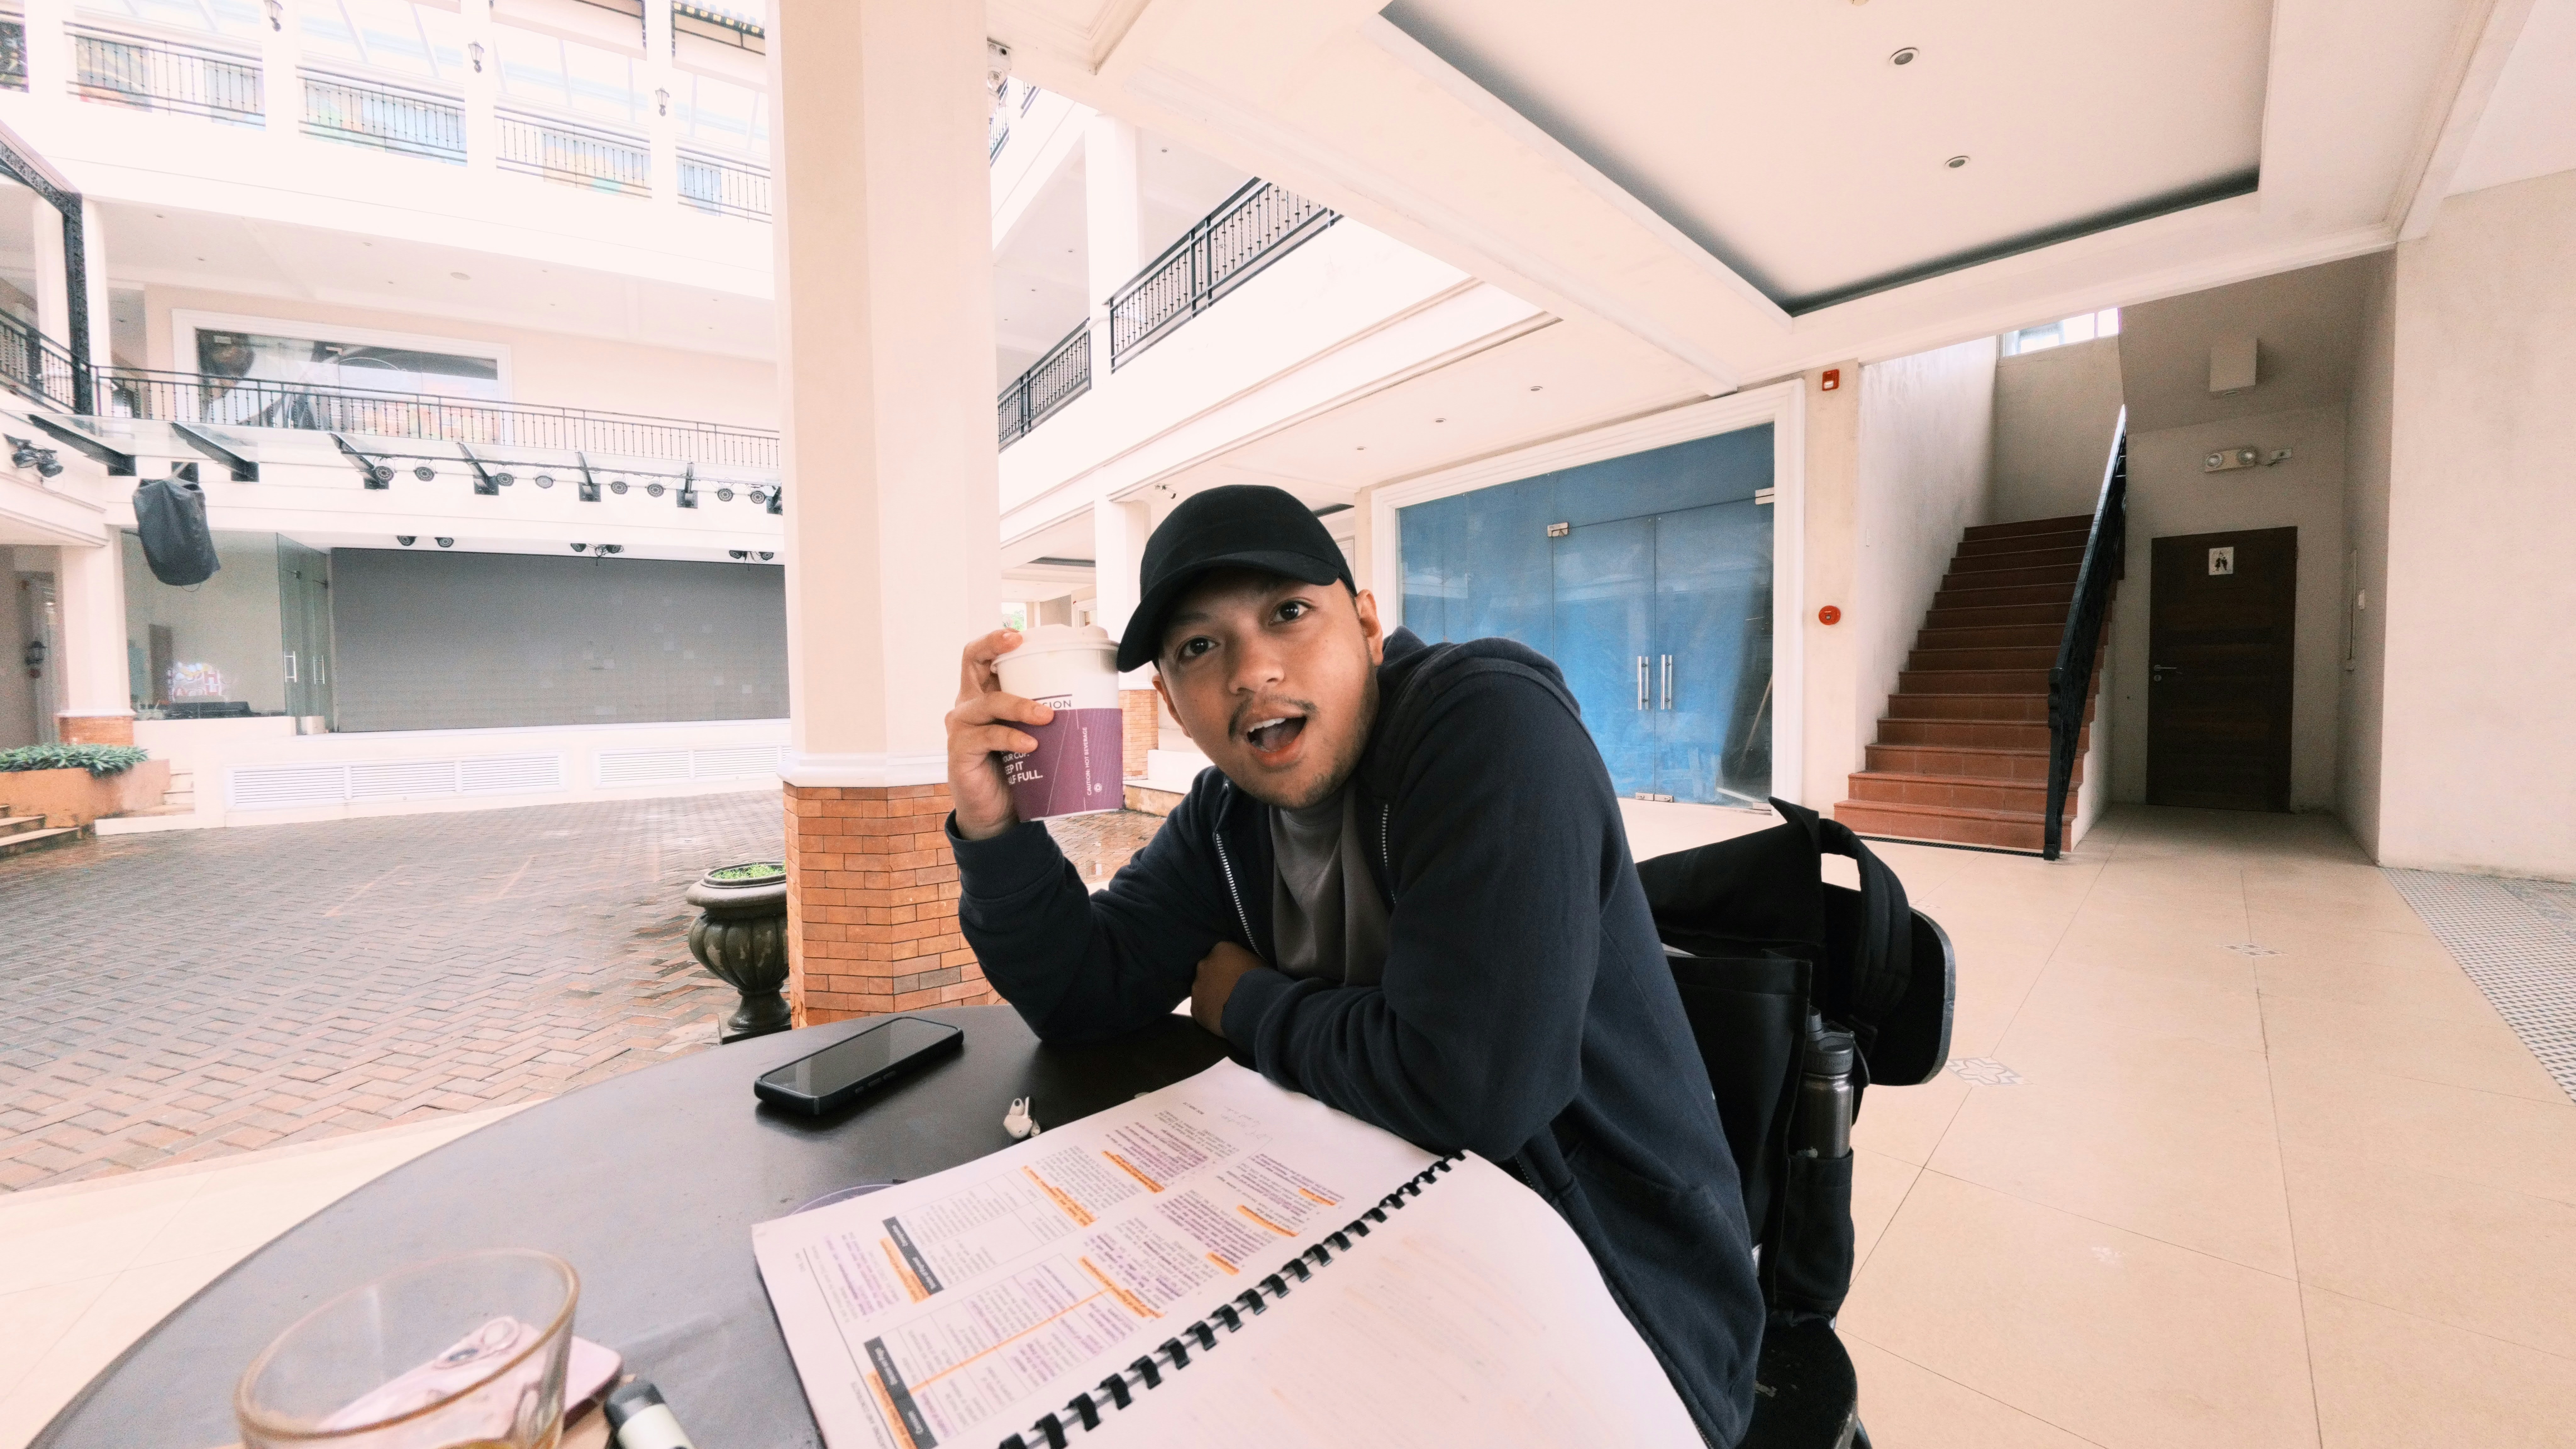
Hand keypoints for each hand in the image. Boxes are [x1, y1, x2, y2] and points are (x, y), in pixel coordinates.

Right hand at [945, 630, 1053, 840]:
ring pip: (988, 703)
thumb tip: (1100, 695)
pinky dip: (1011, 738)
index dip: (995, 640)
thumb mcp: (1032, 733)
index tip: (1019, 634)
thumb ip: (1048, 713)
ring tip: (1047, 716)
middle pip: (971, 662)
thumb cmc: (1017, 767)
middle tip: (1020, 645)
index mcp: (984, 694)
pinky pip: (986, 737)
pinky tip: (1030, 745)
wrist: (997, 811)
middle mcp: (968, 704)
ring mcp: (961, 726)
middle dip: (994, 647)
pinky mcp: (960, 751)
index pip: (980, 656)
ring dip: (1020, 705)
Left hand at [1191, 941, 1265, 1035]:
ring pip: (1203, 991)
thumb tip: (1243, 969)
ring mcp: (1197, 987)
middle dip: (1217, 980)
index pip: (1222, 955)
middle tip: (1231, 991)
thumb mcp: (1258, 962)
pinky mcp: (1195, 1008)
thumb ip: (1244, 962)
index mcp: (1221, 949)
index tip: (1238, 976)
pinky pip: (1202, 1009)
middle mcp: (1204, 965)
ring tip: (1228, 1007)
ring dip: (1212, 996)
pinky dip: (1210, 1013)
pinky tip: (1223, 1018)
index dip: (1230, 967)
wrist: (1255, 1007)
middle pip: (1208, 971)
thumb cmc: (1262, 981)